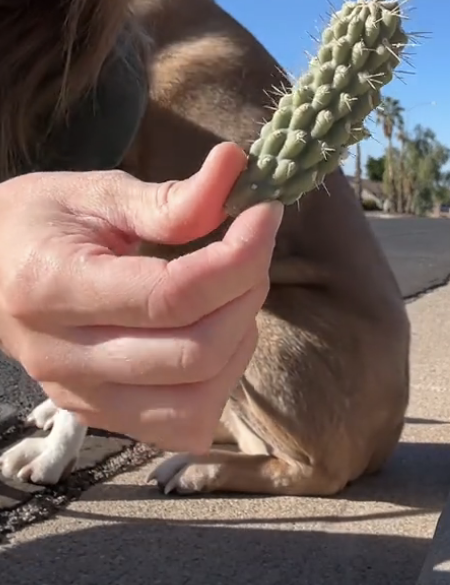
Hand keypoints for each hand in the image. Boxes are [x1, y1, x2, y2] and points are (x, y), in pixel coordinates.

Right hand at [0, 143, 281, 452]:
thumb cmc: (40, 221)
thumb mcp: (96, 192)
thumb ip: (169, 196)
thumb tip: (236, 166)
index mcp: (53, 288)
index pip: (172, 296)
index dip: (239, 257)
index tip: (265, 214)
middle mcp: (63, 358)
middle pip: (194, 354)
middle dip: (246, 293)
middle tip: (253, 246)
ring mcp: (80, 398)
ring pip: (195, 407)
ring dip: (238, 344)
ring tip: (234, 291)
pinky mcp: (99, 417)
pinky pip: (180, 427)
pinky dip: (218, 383)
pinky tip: (214, 333)